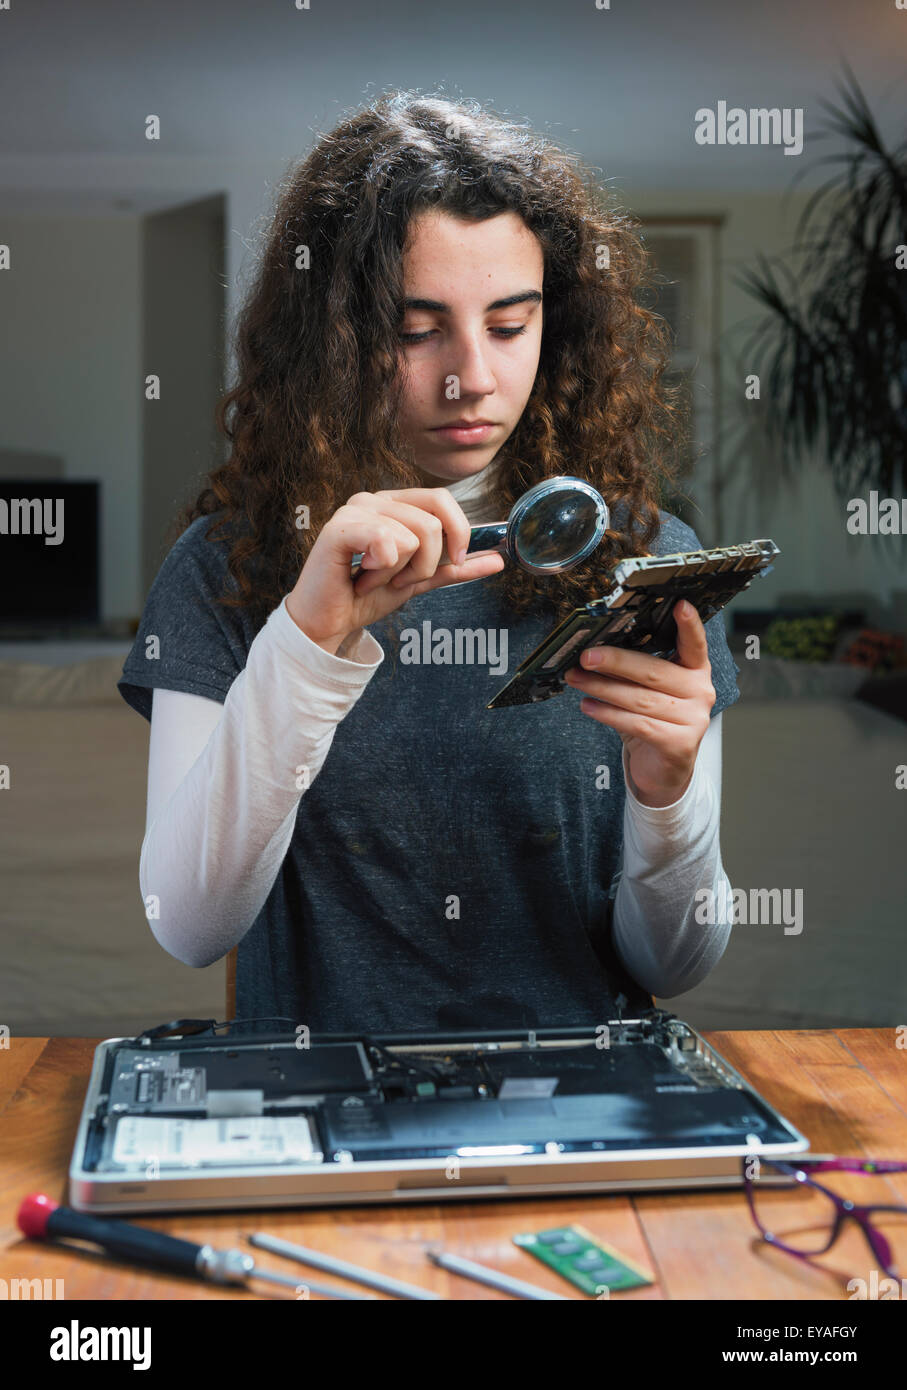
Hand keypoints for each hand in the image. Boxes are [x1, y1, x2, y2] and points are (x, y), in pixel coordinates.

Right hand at [286, 487, 504, 653]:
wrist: (329, 623)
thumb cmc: (365, 597)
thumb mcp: (420, 580)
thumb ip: (455, 568)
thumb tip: (497, 559)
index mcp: (393, 505)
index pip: (441, 499)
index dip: (459, 530)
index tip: (456, 560)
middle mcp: (373, 500)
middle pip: (432, 521)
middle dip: (426, 562)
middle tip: (400, 579)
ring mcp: (354, 510)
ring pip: (413, 536)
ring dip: (399, 571)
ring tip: (374, 579)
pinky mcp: (340, 527)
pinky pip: (387, 543)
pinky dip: (382, 570)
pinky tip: (361, 576)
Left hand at [563, 599, 715, 806]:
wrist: (664, 769)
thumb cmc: (654, 721)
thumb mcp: (646, 691)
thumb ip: (632, 671)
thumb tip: (596, 651)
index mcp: (695, 671)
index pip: (695, 644)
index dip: (689, 625)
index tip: (680, 605)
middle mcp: (700, 692)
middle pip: (654, 671)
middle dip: (615, 662)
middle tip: (586, 656)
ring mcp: (693, 719)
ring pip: (639, 698)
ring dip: (602, 688)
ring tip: (577, 680)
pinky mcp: (679, 744)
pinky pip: (636, 723)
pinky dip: (608, 714)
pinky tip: (588, 706)